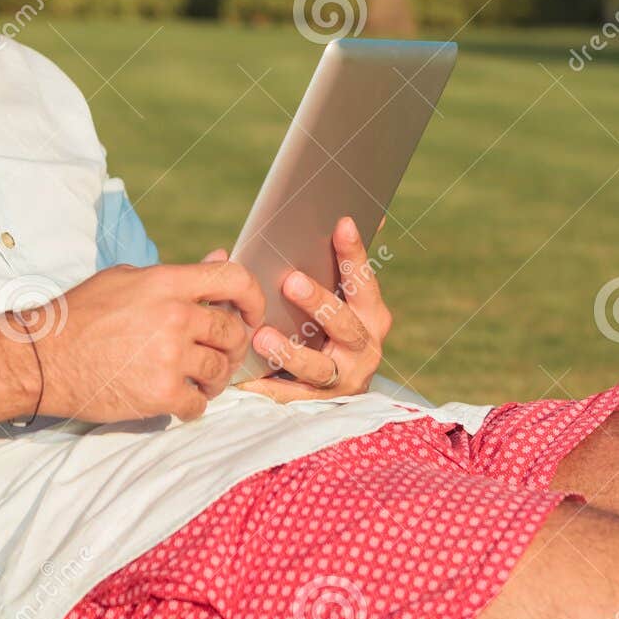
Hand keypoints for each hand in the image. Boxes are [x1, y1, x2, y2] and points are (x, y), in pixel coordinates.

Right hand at [33, 261, 263, 422]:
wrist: (42, 359)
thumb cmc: (79, 316)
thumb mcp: (126, 279)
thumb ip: (177, 275)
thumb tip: (218, 259)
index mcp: (166, 283)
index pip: (233, 279)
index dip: (253, 297)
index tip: (251, 313)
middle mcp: (174, 316)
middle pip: (232, 331)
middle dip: (232, 346)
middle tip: (219, 355)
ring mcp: (169, 357)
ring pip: (220, 370)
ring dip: (214, 379)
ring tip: (198, 380)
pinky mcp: (160, 393)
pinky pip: (198, 403)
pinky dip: (193, 406)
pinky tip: (178, 400)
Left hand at [235, 216, 391, 402]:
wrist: (338, 389)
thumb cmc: (329, 327)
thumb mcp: (338, 296)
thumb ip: (337, 264)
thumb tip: (355, 214)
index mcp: (371, 315)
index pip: (364, 282)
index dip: (354, 254)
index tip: (341, 223)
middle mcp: (364, 348)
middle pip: (345, 324)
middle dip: (318, 302)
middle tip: (290, 281)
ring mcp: (344, 379)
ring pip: (319, 367)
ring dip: (290, 351)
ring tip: (261, 336)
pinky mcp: (319, 405)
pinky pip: (292, 397)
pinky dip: (269, 388)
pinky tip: (247, 377)